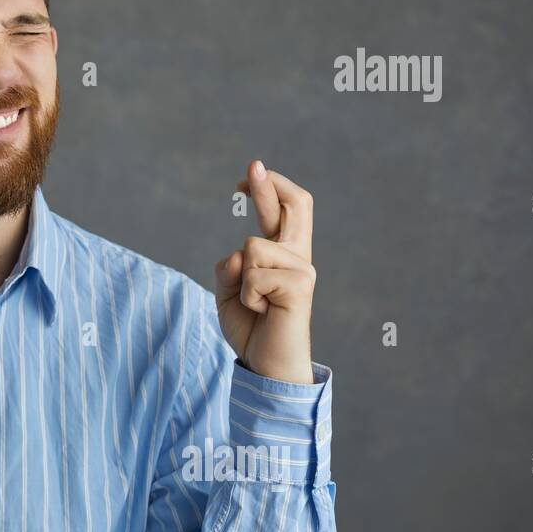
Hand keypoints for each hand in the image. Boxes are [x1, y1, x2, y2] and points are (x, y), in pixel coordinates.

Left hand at [213, 160, 316, 383]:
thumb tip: (239, 252)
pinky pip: (252, 274)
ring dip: (239, 280)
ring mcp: (303, 270)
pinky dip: (245, 296)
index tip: (250, 172)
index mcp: (285, 255)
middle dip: (269, 184)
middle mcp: (299, 257)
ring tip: (255, 305)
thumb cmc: (251, 328)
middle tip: (252, 165)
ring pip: (251, 247)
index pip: (286, 210)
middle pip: (295, 206)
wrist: (266, 367)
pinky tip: (261, 313)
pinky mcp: (299, 287)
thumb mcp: (229, 291)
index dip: (270, 188)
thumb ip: (229, 267)